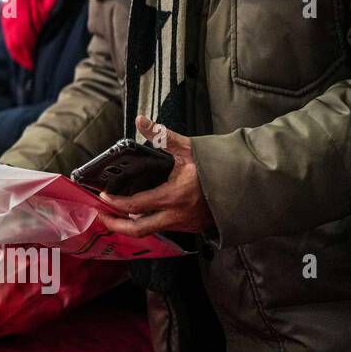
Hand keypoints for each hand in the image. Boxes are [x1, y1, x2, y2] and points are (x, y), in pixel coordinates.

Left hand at [97, 116, 215, 237]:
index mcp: (173, 196)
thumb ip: (162, 135)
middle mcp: (177, 215)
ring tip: (118, 214)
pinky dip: (150, 222)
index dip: (115, 202)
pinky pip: (166, 228)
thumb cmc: (218, 166)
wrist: (248, 185)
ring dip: (133, 225)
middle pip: (138, 230)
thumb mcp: (189, 148)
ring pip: (152, 231)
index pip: (134, 205)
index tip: (103, 194)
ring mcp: (186, 224)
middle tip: (102, 216)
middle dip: (116, 225)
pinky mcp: (193, 227)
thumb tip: (141, 120)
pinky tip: (143, 212)